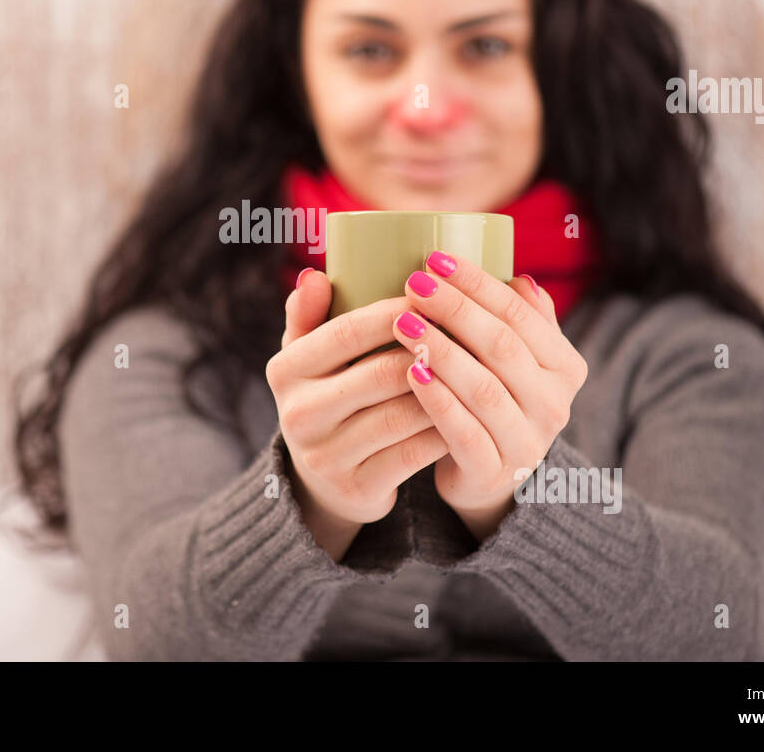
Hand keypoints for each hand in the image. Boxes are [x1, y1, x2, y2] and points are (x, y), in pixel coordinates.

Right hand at [266, 269, 448, 560]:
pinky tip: (471, 413)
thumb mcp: (307, 358)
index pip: (347, 331)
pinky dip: (446, 430)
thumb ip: (307, 315)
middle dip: (432, 349)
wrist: (324, 483)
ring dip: (446, 390)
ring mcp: (326, 455)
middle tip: (471, 331)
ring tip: (479, 367)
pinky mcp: (357, 488)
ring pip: (403, 415)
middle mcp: (298, 414)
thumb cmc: (327, 398)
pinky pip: (414, 454)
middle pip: (382, 373)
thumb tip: (314, 275)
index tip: (435, 293)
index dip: (395, 311)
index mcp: (285, 371)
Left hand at [389, 251, 588, 542]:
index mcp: (565, 366)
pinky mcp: (494, 472)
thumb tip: (520, 277)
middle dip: (455, 310)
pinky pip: (465, 432)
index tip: (435, 258)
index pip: (520, 314)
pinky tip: (411, 374)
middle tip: (413, 284)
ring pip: (484, 388)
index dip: (478, 283)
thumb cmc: (493, 399)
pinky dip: (438, 401)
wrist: (485, 475)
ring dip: (441, 351)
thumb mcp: (514, 360)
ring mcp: (527, 442)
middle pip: (502, 346)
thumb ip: (521, 321)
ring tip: (403, 323)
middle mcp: (555, 404)